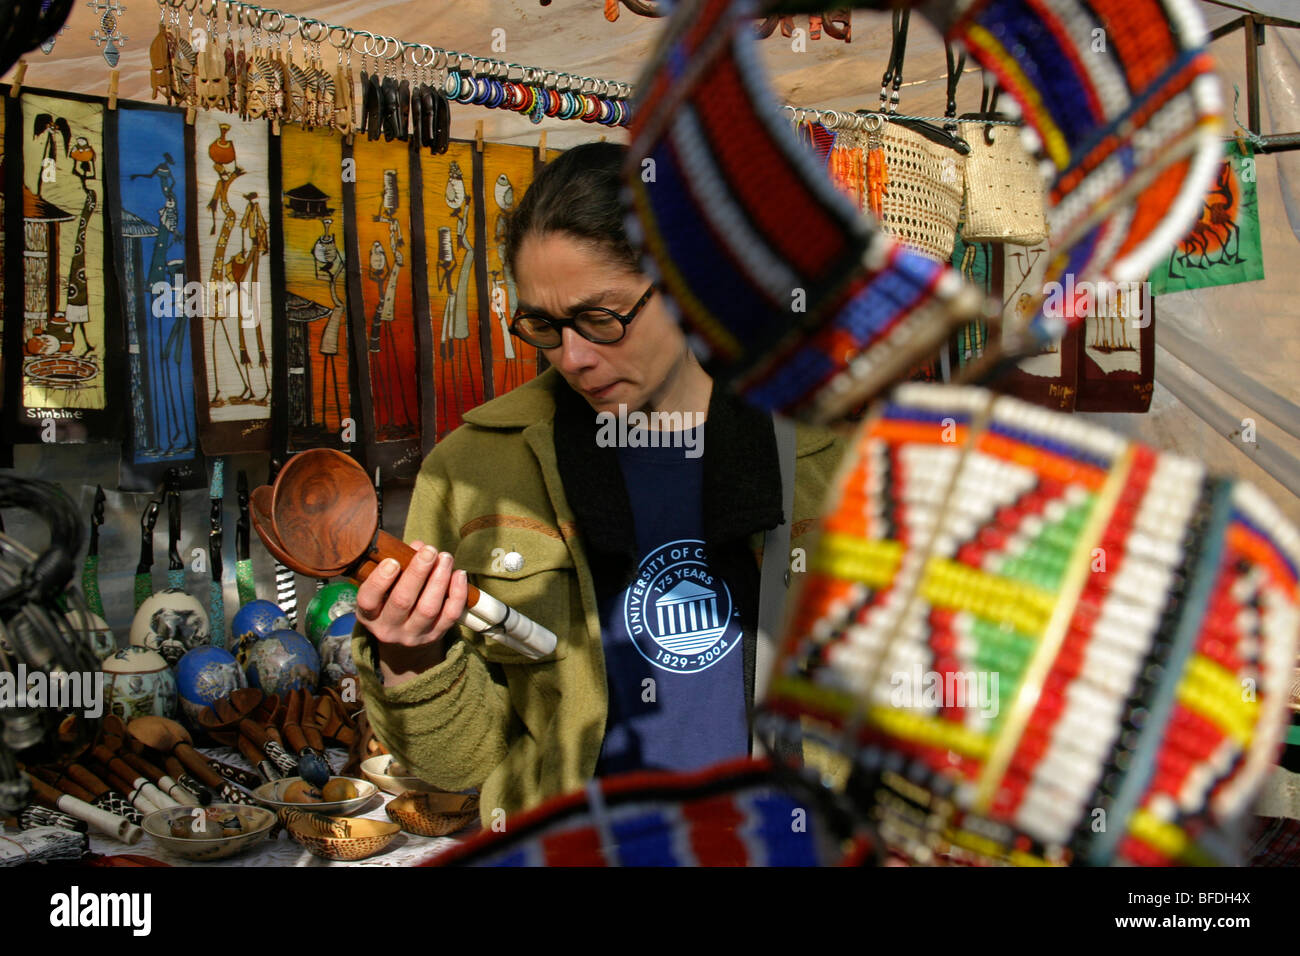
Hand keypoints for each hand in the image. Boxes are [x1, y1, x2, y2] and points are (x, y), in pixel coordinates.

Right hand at [355, 541, 468, 684]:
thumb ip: (399, 565)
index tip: (392, 561)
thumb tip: (418, 547)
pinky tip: (459, 574)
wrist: (405, 636)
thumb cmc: (393, 600)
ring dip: (439, 580)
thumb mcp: (386, 587)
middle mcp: (388, 628)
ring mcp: (413, 635)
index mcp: (369, 614)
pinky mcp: (435, 636)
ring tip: (445, 558)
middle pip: (402, 601)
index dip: (379, 581)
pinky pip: (450, 616)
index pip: (368, 600)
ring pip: (428, 609)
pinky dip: (457, 594)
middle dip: (417, 573)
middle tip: (429, 550)